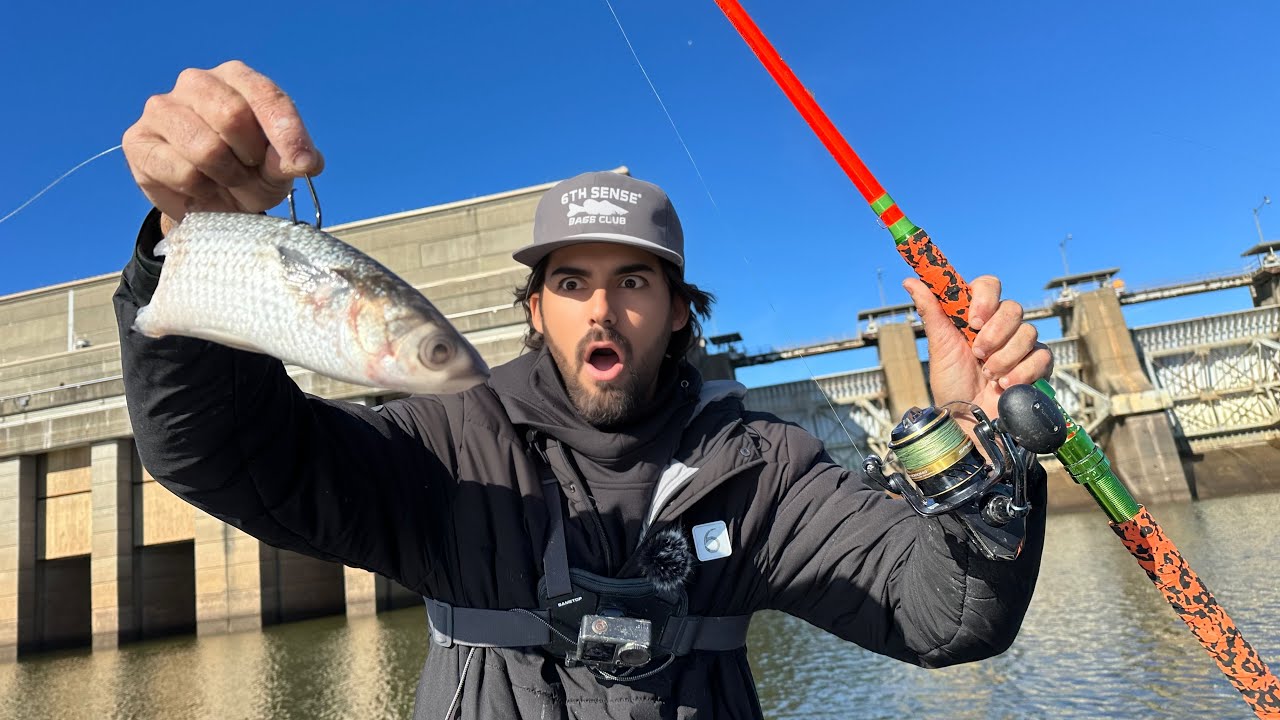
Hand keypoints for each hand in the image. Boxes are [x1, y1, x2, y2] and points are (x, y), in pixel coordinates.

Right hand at [122, 60, 323, 228]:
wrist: (209, 202)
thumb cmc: (249, 173)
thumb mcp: (278, 168)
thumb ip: (289, 160)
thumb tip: (303, 161)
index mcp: (236, 77)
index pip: (267, 96)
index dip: (289, 133)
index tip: (305, 164)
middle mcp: (196, 82)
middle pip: (232, 116)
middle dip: (251, 157)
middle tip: (251, 172)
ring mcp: (162, 108)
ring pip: (207, 148)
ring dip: (228, 177)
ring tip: (228, 180)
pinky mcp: (138, 141)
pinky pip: (183, 172)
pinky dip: (202, 190)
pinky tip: (200, 187)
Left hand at [902, 275, 1052, 421]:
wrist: (968, 419)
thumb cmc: (951, 383)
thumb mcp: (939, 346)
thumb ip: (930, 311)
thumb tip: (910, 281)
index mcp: (976, 315)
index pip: (989, 285)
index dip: (985, 298)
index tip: (974, 320)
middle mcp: (1001, 326)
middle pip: (1013, 308)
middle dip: (995, 334)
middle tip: (978, 354)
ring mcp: (1021, 345)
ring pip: (1028, 332)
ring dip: (1004, 357)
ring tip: (988, 374)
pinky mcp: (1037, 365)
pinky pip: (1041, 356)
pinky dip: (1021, 372)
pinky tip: (1005, 384)